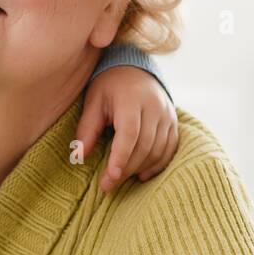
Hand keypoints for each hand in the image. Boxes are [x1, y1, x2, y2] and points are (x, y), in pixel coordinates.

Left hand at [75, 66, 179, 192]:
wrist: (135, 69)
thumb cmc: (109, 86)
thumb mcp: (94, 101)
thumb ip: (87, 128)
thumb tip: (78, 156)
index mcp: (132, 98)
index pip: (129, 133)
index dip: (120, 157)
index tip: (110, 178)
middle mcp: (154, 106)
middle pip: (144, 145)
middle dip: (126, 168)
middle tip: (108, 185)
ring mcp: (167, 114)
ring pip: (158, 150)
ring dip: (140, 168)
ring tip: (120, 179)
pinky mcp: (174, 122)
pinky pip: (170, 149)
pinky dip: (157, 165)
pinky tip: (141, 174)